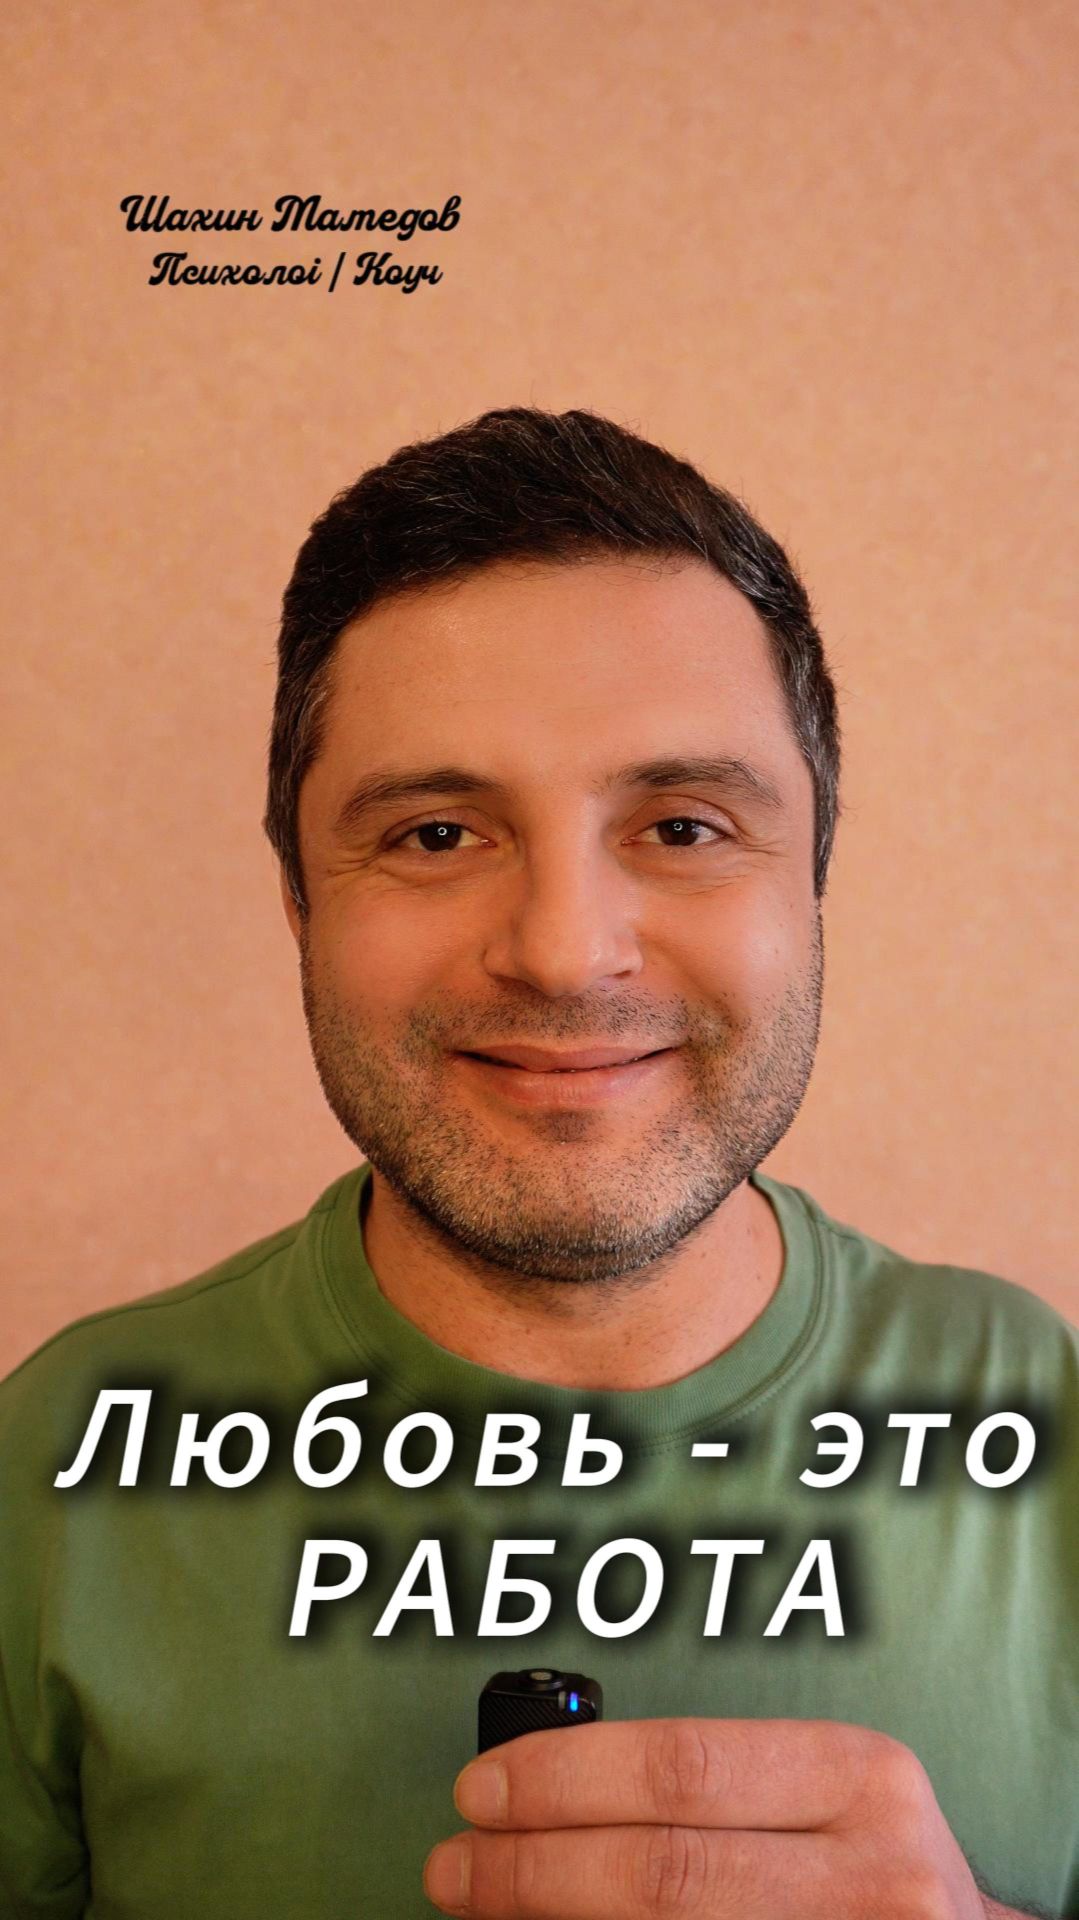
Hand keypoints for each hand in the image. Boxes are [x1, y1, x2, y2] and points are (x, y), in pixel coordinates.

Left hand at [423, 1717, 990, 1916]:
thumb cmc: (862, 1872)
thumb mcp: (818, 1800)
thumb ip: (708, 1789)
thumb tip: (536, 1794)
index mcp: (859, 1776)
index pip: (683, 1764)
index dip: (564, 1779)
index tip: (479, 1790)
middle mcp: (877, 1874)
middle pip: (663, 1870)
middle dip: (532, 1869)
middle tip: (454, 1866)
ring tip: (483, 1911)